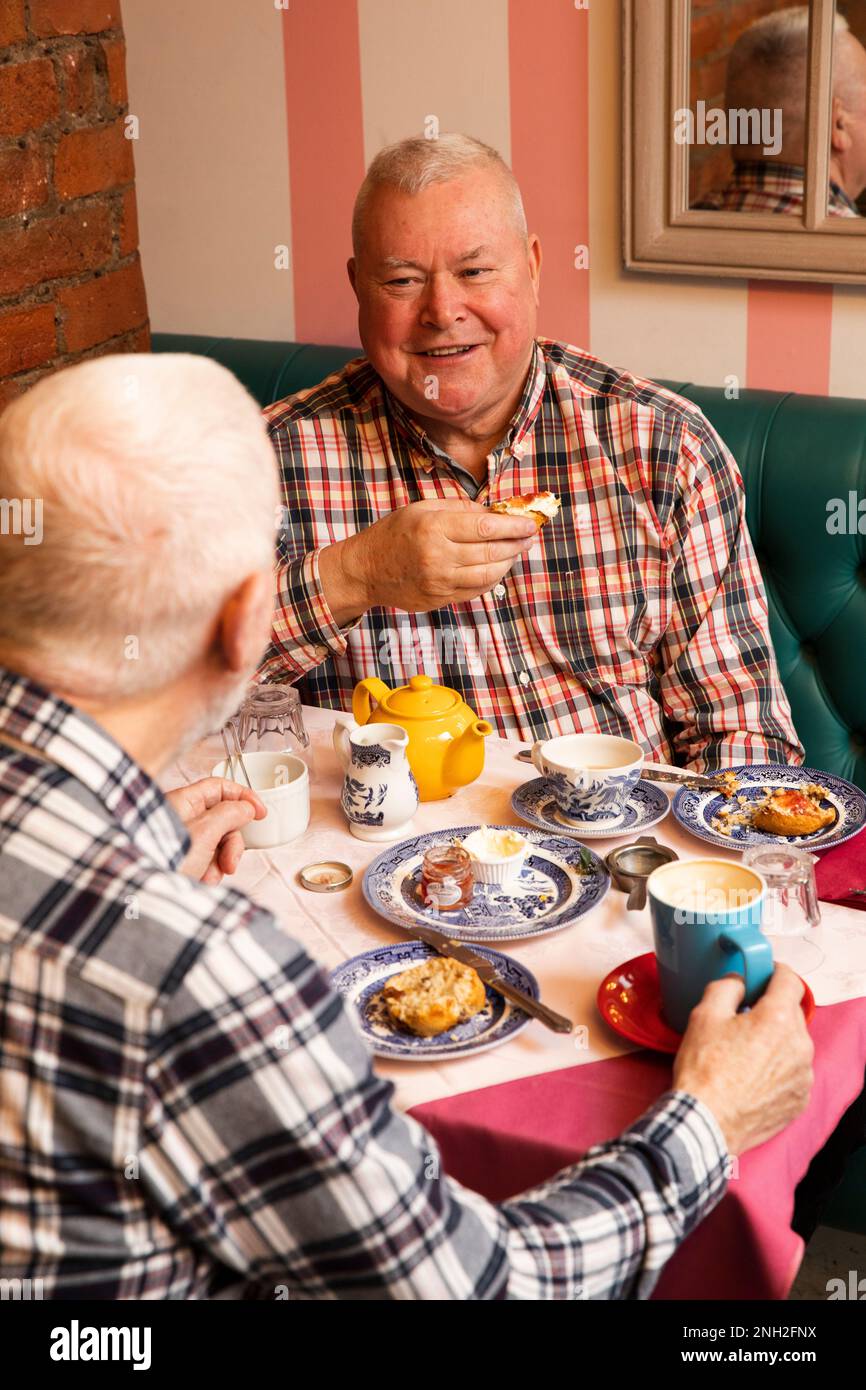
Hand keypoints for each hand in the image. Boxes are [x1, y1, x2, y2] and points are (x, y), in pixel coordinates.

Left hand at [165, 778, 266, 884]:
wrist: (145, 895)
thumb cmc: (165, 860)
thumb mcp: (204, 832)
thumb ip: (229, 814)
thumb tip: (245, 808)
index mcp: (183, 802)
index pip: (219, 787)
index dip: (242, 796)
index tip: (260, 812)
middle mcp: (182, 819)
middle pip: (222, 820)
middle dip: (231, 844)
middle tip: (229, 862)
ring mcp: (182, 841)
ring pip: (218, 844)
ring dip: (221, 862)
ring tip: (209, 876)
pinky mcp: (183, 861)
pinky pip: (208, 861)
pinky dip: (209, 872)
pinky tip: (200, 882)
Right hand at [319, 499, 538, 621]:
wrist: (366, 571)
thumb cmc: (393, 534)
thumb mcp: (421, 508)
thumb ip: (458, 508)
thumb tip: (492, 513)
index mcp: (434, 527)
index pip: (485, 527)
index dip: (513, 526)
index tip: (529, 522)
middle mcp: (438, 556)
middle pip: (491, 551)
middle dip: (517, 543)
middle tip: (530, 536)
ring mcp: (440, 582)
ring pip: (488, 575)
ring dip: (509, 562)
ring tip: (517, 551)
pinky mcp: (440, 599)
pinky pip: (476, 591)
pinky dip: (493, 579)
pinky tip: (498, 567)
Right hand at [673, 964, 813, 1156]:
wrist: (708, 1121)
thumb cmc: (704, 1069)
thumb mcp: (704, 1015)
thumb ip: (726, 986)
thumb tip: (738, 982)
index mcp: (778, 1018)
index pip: (790, 980)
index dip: (775, 972)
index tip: (765, 974)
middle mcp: (799, 1045)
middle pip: (792, 1012)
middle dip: (771, 1008)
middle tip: (744, 1016)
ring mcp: (803, 1075)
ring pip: (794, 1043)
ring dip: (776, 1040)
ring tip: (746, 1052)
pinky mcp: (800, 1099)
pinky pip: (794, 1072)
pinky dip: (779, 1068)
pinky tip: (753, 1075)